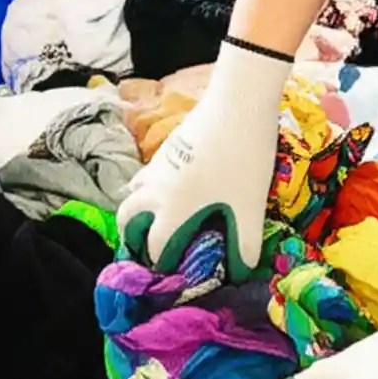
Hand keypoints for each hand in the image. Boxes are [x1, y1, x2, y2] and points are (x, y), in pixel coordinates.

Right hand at [117, 43, 291, 281]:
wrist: (239, 101)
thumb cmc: (243, 158)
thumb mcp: (249, 207)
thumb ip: (244, 244)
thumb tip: (242, 271)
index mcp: (171, 207)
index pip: (155, 246)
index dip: (162, 265)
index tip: (174, 277)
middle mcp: (156, 187)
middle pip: (128, 217)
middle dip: (133, 236)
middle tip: (150, 249)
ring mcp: (159, 163)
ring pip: (134, 191)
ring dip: (140, 208)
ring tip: (160, 220)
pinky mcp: (169, 146)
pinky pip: (149, 174)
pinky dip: (152, 187)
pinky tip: (179, 189)